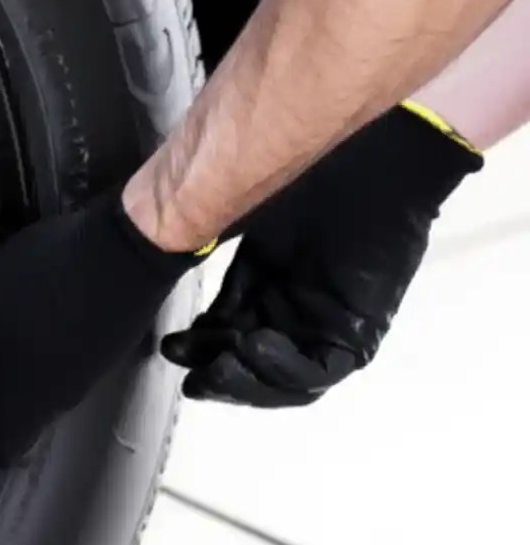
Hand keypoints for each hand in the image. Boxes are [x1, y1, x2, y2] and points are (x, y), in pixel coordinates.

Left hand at [0, 190, 202, 465]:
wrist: (135, 242)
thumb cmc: (56, 285)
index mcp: (26, 406)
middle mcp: (59, 393)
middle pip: (10, 412)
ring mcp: (84, 359)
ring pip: (31, 374)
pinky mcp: (98, 324)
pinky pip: (54, 340)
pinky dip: (26, 326)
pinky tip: (9, 291)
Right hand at [162, 104, 482, 406]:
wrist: (374, 163)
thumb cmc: (314, 182)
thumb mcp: (255, 237)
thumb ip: (228, 274)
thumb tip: (175, 285)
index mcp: (270, 292)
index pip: (231, 335)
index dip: (202, 350)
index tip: (171, 348)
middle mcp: (297, 318)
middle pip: (253, 367)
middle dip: (219, 377)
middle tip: (187, 378)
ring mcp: (327, 329)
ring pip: (283, 380)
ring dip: (246, 382)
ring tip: (212, 370)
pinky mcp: (357, 335)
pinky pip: (318, 370)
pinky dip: (284, 368)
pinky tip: (252, 344)